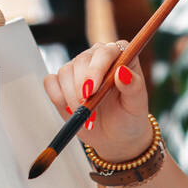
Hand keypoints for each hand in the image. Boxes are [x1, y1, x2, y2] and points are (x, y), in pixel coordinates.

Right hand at [42, 41, 152, 162]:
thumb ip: (133, 87)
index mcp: (120, 56)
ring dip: (72, 97)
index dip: (96, 69)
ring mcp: (78, 68)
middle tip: (88, 107)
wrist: (115, 136)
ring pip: (65, 72)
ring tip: (88, 115)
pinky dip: (58, 98)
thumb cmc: (129, 117)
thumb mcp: (136, 105)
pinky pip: (51, 82)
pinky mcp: (62, 81)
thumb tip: (123, 72)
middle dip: (81, 87)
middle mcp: (98, 57)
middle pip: (82, 60)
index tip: (92, 90)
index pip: (106, 52)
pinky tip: (72, 110)